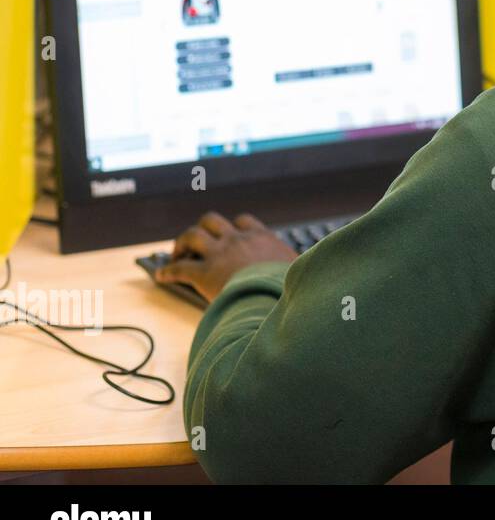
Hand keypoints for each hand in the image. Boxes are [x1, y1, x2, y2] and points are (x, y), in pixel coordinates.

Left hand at [156, 212, 297, 301]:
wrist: (275, 299)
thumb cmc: (291, 287)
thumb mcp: (299, 269)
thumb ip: (295, 266)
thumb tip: (308, 271)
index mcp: (261, 238)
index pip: (242, 221)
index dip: (232, 228)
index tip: (229, 236)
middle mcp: (237, 240)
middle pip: (211, 220)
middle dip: (201, 229)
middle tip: (196, 244)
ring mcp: (219, 254)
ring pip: (191, 236)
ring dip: (181, 244)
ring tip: (176, 255)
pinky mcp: (203, 274)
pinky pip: (179, 269)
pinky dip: (167, 271)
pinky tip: (161, 277)